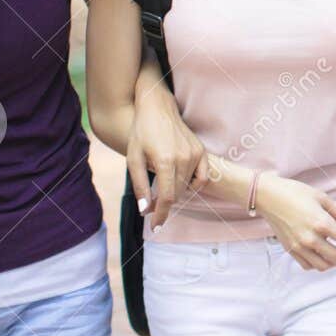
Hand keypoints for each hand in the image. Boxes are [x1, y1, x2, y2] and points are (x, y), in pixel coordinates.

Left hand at [126, 76, 207, 224]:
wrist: (157, 109)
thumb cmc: (141, 133)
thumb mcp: (133, 159)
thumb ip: (140, 185)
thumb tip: (144, 210)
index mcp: (165, 161)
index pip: (166, 197)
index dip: (161, 215)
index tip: (155, 227)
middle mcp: (183, 158)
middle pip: (177, 194)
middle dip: (164, 204)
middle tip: (150, 206)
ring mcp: (195, 154)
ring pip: (187, 187)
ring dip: (175, 192)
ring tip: (161, 187)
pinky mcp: (202, 151)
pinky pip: (202, 177)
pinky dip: (193, 185)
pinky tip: (181, 183)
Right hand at [255, 175, 335, 270]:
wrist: (267, 197)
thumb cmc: (295, 192)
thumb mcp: (321, 197)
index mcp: (322, 223)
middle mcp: (311, 238)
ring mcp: (299, 246)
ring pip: (323, 265)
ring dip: (335, 262)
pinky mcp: (289, 249)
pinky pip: (308, 265)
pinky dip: (319, 264)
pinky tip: (323, 255)